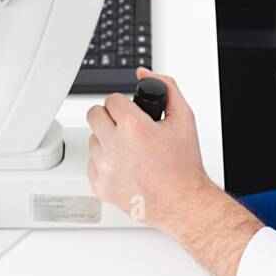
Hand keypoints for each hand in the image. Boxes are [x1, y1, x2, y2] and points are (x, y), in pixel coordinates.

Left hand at [85, 67, 213, 230]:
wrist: (183, 202)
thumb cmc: (184, 165)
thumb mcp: (184, 118)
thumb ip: (166, 87)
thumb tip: (143, 73)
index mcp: (133, 127)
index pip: (111, 99)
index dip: (123, 104)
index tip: (132, 113)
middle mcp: (115, 146)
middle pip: (94, 115)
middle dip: (110, 117)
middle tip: (126, 127)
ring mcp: (105, 168)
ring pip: (92, 139)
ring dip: (107, 140)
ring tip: (129, 149)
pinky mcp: (100, 186)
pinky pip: (92, 163)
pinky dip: (105, 162)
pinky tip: (124, 165)